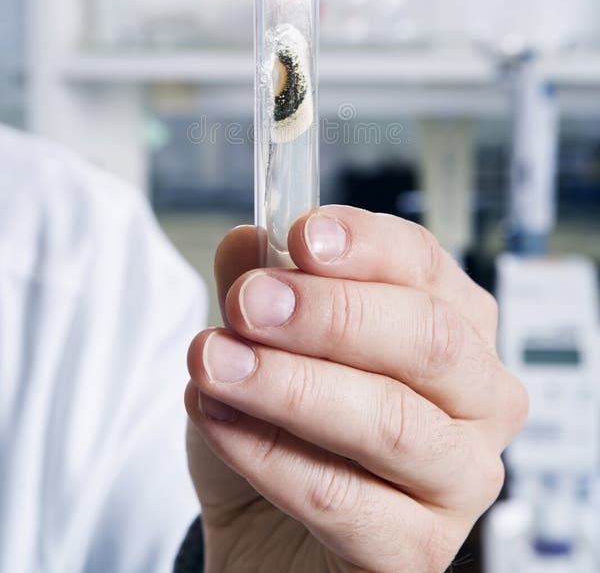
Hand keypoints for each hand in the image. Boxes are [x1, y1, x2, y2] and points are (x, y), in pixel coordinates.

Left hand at [185, 207, 527, 572]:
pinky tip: (219, 423)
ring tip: (215, 363)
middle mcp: (478, 395)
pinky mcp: (422, 549)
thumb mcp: (261, 341)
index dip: (365, 243)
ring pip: (389, 419)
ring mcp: (462, 476)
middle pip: (426, 337)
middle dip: (329, 314)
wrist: (266, 529)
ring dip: (290, 385)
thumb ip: (259, 285)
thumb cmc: (284, 425)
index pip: (425, 265)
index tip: (300, 235)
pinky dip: (269, 456)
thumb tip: (247, 241)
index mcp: (454, 323)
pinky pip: (342, 498)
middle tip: (249, 303)